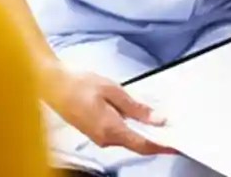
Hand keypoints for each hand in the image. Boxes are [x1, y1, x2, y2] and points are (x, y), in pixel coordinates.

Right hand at [44, 65, 176, 155]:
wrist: (53, 85)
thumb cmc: (80, 85)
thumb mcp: (113, 90)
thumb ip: (136, 108)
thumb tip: (157, 119)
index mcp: (111, 129)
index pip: (143, 144)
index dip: (162, 146)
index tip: (177, 145)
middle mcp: (105, 139)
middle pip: (137, 144)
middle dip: (156, 138)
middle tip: (173, 129)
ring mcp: (99, 137)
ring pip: (128, 139)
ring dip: (144, 132)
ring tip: (161, 121)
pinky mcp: (95, 132)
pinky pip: (119, 134)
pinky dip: (132, 129)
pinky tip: (140, 118)